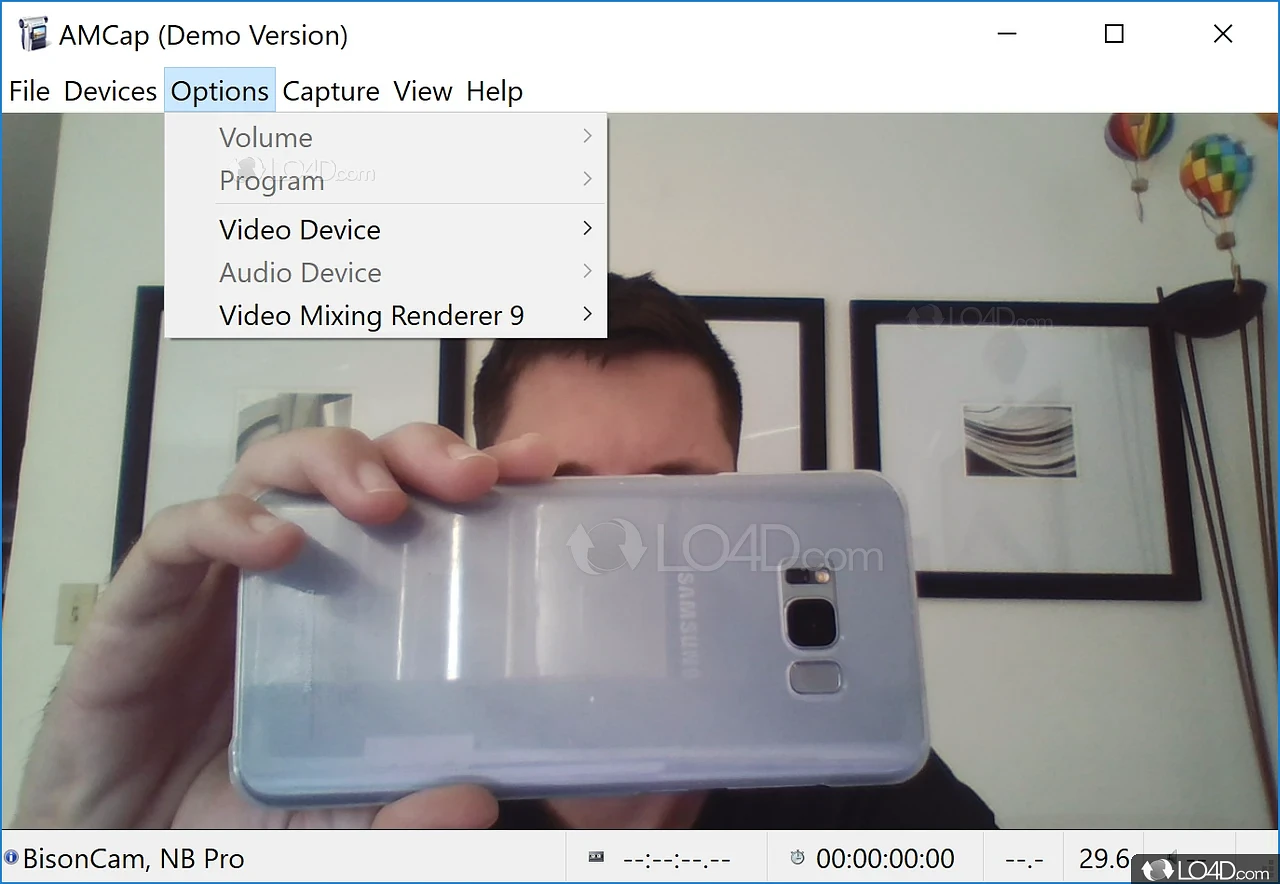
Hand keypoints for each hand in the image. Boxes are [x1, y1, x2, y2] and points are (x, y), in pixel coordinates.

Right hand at [13, 424, 557, 827]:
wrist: (124, 843)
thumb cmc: (234, 811)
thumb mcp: (331, 821)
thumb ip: (394, 815)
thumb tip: (474, 801)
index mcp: (356, 602)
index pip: (424, 510)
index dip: (475, 475)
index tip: (534, 467)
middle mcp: (297, 568)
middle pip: (361, 466)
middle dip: (418, 451)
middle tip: (470, 478)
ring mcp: (223, 572)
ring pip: (277, 468)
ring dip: (334, 463)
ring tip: (380, 500)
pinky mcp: (149, 593)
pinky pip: (183, 531)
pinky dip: (229, 522)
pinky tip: (274, 542)